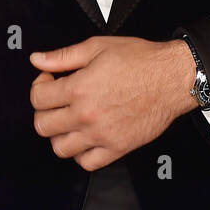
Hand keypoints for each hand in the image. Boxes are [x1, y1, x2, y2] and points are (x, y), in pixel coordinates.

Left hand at [29, 37, 195, 171]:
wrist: (172, 78)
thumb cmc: (141, 61)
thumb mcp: (97, 47)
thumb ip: (63, 56)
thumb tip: (37, 59)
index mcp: (79, 88)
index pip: (38, 98)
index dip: (40, 85)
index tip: (50, 80)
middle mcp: (87, 114)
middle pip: (43, 125)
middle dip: (44, 110)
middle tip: (56, 100)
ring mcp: (101, 135)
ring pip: (60, 148)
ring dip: (59, 133)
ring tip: (69, 119)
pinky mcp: (117, 148)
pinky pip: (87, 162)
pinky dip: (81, 153)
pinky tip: (85, 137)